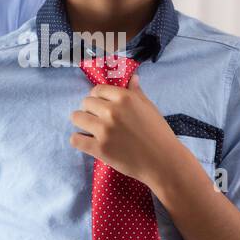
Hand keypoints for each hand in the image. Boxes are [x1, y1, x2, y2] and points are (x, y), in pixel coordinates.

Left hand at [68, 74, 184, 188]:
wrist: (163, 161)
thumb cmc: (159, 133)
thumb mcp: (149, 108)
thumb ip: (136, 92)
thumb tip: (132, 77)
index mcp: (124, 98)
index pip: (97, 90)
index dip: (98, 97)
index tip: (101, 105)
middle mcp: (112, 111)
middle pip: (85, 103)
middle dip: (90, 110)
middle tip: (98, 119)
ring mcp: (104, 130)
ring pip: (76, 118)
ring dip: (81, 122)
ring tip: (89, 129)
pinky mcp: (99, 149)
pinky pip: (75, 139)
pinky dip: (78, 139)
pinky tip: (86, 141)